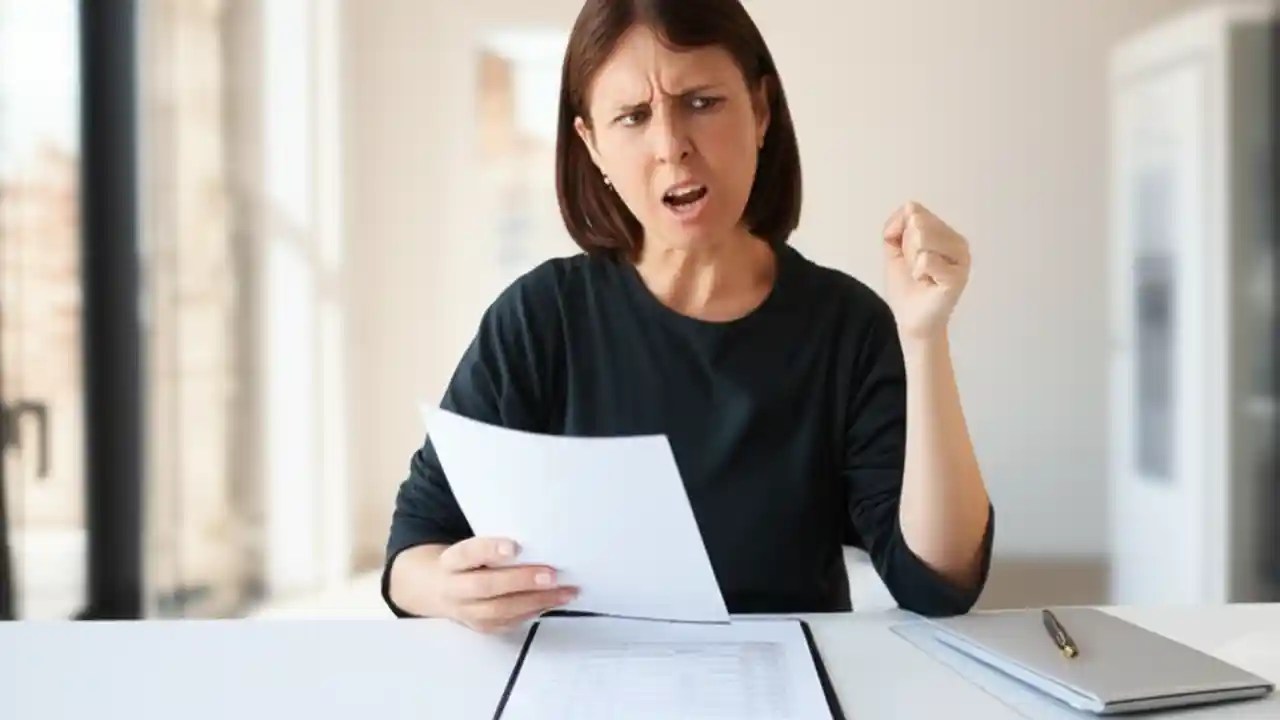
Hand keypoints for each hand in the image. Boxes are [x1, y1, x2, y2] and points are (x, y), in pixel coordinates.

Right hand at [425, 537, 578, 633]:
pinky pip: (509, 622)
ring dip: (537, 601)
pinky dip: (534, 612)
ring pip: (501, 610)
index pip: (467, 554)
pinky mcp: (481, 627)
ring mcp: (466, 612)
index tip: (515, 546)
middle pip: (486, 586)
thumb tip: (538, 539)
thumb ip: (492, 546)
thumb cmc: (465, 562)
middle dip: (521, 581)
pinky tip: (554, 603)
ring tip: (566, 592)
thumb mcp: (469, 547)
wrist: (435, 590)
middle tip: (552, 575)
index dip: (489, 550)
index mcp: (451, 561)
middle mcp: (454, 588)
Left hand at [881, 201, 971, 341]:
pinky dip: (918, 272)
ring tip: (922, 276)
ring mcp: (961, 259)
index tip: (908, 256)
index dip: (900, 234)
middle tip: (916, 269)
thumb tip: (909, 208)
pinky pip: (926, 259)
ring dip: (912, 261)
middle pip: (918, 223)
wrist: (911, 319)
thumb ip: (896, 226)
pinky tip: (928, 283)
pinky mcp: (958, 276)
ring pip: (922, 238)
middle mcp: (958, 242)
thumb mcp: (894, 249)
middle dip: (906, 249)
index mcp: (945, 233)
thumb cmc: (907, 287)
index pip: (914, 211)